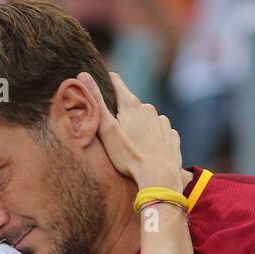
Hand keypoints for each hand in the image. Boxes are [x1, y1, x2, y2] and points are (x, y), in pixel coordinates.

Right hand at [76, 70, 185, 192]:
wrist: (159, 177)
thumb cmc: (128, 156)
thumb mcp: (106, 129)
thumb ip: (96, 102)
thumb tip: (83, 76)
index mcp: (131, 104)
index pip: (115, 81)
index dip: (105, 82)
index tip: (97, 87)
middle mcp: (149, 108)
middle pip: (130, 103)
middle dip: (121, 111)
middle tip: (112, 130)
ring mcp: (162, 122)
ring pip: (146, 118)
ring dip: (139, 125)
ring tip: (131, 144)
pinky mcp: (171, 136)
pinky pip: (160, 131)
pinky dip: (153, 137)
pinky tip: (147, 150)